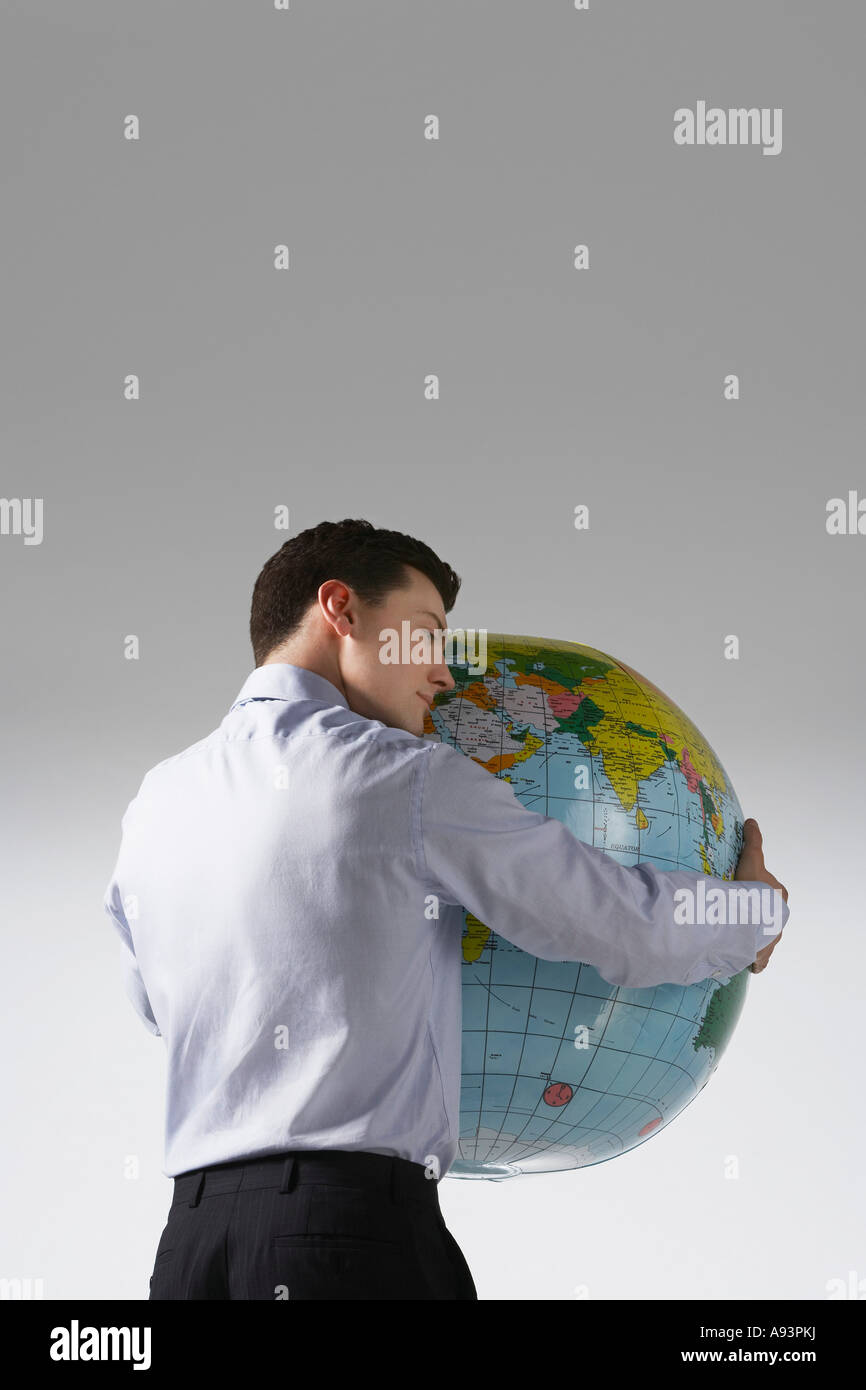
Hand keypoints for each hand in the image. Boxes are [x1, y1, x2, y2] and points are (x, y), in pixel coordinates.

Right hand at [735, 818, 787, 973]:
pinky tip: (744, 959)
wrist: (749, 918)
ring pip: (762, 936)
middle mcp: (778, 917)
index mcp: (778, 896)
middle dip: (753, 915)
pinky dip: (753, 960)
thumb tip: (752, 821)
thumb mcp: (751, 859)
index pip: (769, 890)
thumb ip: (753, 841)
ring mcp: (771, 937)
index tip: (739, 889)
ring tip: (732, 934)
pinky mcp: (762, 954)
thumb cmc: (752, 888)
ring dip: (751, 936)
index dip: (753, 889)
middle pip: (765, 914)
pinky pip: (759, 958)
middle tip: (732, 911)